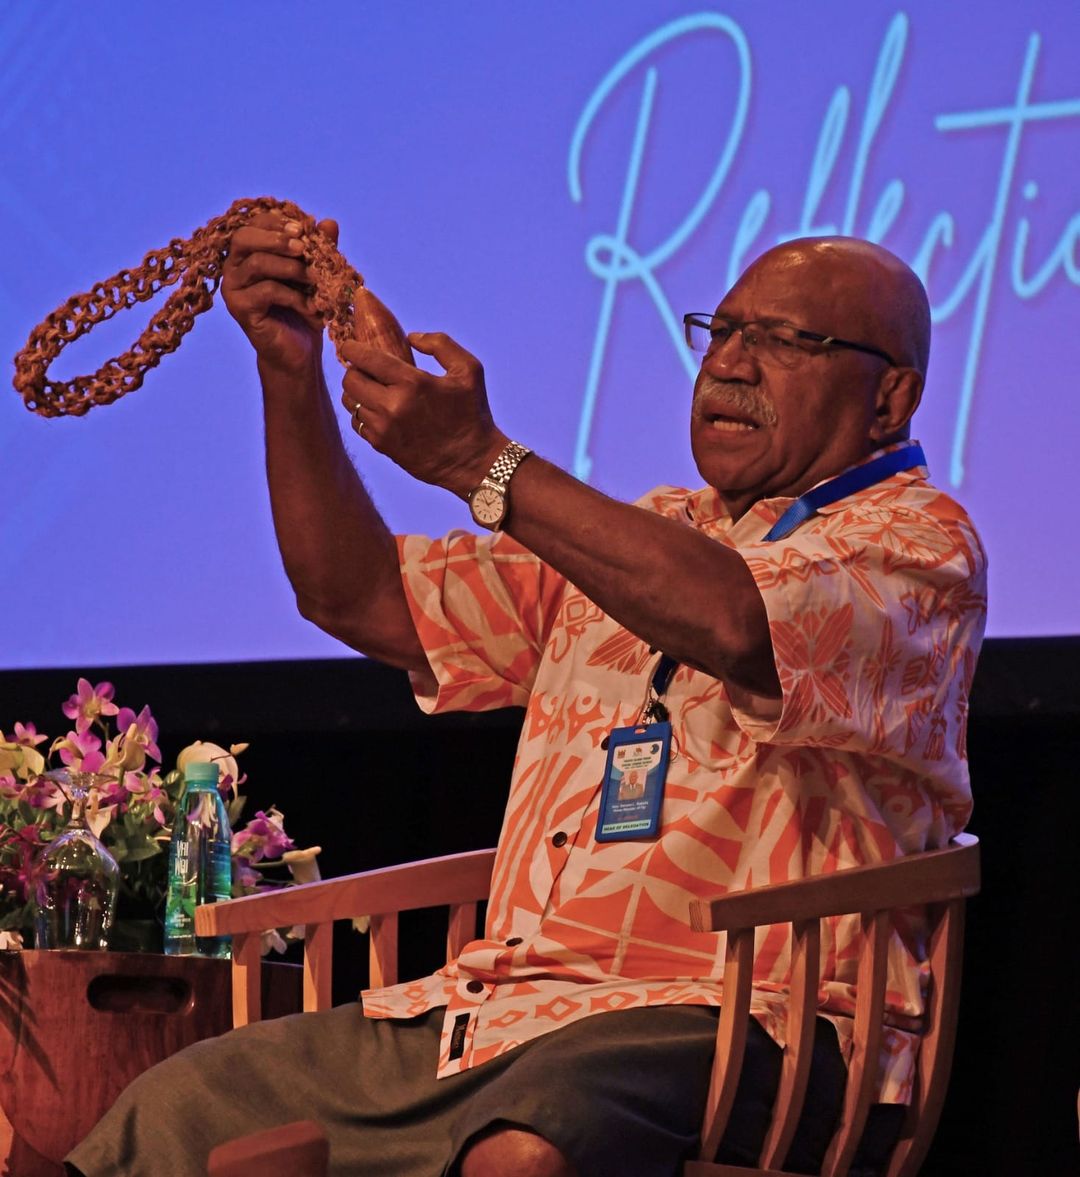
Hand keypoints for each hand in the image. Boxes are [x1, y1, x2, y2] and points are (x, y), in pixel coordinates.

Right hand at [221, 212, 337, 374]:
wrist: (299, 352)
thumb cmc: (304, 310)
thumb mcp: (315, 275)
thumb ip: (318, 249)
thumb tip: (328, 222)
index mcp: (247, 253)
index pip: (254, 225)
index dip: (277, 223)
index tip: (303, 229)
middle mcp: (234, 268)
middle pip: (244, 238)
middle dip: (277, 239)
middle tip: (303, 246)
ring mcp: (233, 289)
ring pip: (257, 264)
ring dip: (291, 268)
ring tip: (315, 279)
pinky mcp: (240, 309)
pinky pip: (266, 291)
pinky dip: (293, 296)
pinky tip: (311, 306)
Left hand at [340, 331, 506, 494]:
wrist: (472, 461)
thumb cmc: (472, 413)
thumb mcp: (469, 370)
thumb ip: (440, 344)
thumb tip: (410, 337)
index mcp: (412, 383)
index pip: (366, 359)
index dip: (352, 348)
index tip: (351, 345)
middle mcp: (393, 405)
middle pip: (350, 380)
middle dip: (354, 370)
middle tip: (365, 369)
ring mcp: (384, 428)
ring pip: (351, 402)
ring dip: (357, 392)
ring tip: (372, 389)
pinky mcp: (382, 445)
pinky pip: (357, 423)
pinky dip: (363, 413)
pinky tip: (378, 410)